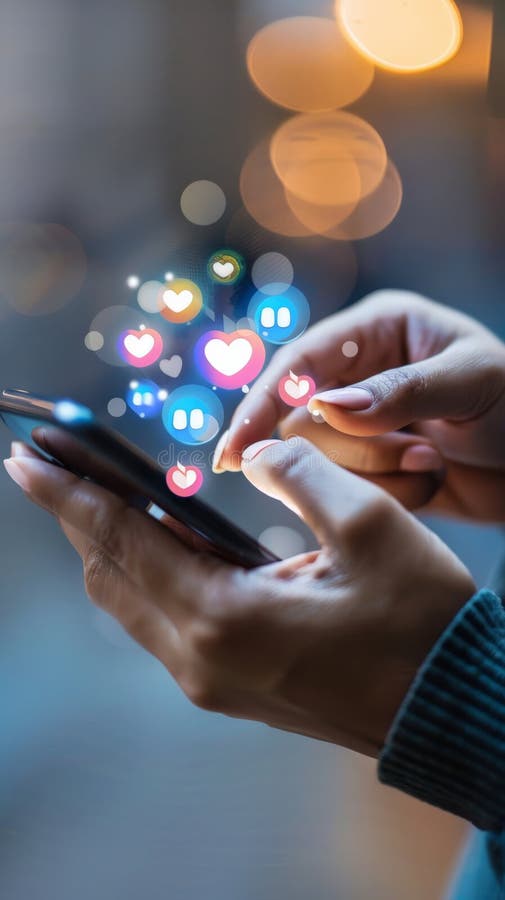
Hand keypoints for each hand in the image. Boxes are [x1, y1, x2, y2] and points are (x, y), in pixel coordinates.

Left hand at [4, 438, 473, 755]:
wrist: (447, 710)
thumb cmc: (421, 624)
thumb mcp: (372, 526)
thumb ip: (298, 472)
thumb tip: (252, 455)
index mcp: (227, 617)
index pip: (123, 540)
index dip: (70, 492)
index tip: (26, 457)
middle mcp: (201, 659)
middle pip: (110, 575)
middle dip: (76, 515)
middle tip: (50, 464)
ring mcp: (211, 681)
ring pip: (130, 603)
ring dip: (108, 545)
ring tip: (92, 494)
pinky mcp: (228, 687)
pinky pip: (162, 622)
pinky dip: (145, 574)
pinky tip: (154, 541)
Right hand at [216, 291, 504, 520]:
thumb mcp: (471, 381)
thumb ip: (397, 391)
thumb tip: (321, 408)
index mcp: (377, 330)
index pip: (298, 364)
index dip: (261, 407)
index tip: (235, 455)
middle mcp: (360, 375)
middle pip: (304, 423)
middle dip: (360, 450)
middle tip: (426, 454)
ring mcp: (365, 427)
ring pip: (322, 464)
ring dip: (380, 474)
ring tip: (436, 465)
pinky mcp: (374, 470)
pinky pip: (349, 493)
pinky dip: (390, 496)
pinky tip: (432, 482)